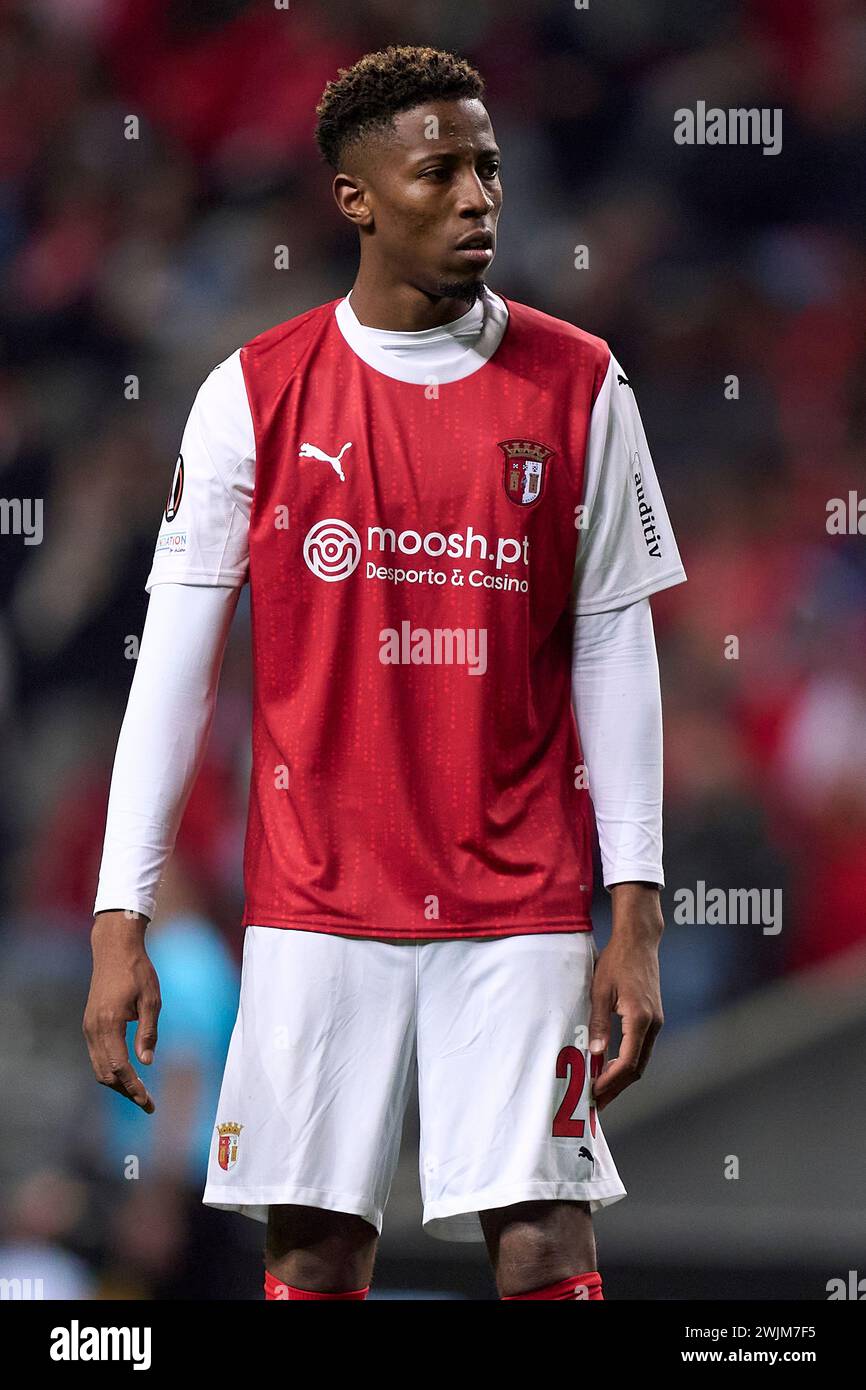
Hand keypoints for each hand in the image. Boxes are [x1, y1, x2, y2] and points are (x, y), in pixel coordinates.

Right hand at [83, 911, 159, 1111]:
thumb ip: (148, 1032)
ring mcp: (88, 1027)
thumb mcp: (151, 999)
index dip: (133, 1086)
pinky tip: (128, 1073)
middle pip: (106, 1073)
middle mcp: (93, 1029)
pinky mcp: (90, 1024)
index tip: (146, 1102)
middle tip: (147, 1103)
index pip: (119, 1066)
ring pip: (99, 1067)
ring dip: (118, 1083)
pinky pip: (97, 1055)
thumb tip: (146, 1062)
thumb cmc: (137, 970)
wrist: (114, 949)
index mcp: (109, 1023)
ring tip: (140, 1093)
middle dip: (126, 1091)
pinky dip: (111, 1069)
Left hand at [589, 883, 663, 1111]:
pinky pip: (641, 1048)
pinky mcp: (653, 1018)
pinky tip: (610, 1066)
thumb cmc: (616, 962)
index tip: (593, 1094)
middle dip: (616, 1088)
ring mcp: (656, 1022)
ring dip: (621, 1077)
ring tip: (599, 1091)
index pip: (627, 1063)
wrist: (639, 941)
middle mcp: (653, 1024)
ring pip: (641, 1061)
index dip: (610, 1082)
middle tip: (595, 1104)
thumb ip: (599, 1024)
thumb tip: (594, 1054)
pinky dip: (627, 1062)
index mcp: (640, 1019)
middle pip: (637, 1068)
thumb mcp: (600, 991)